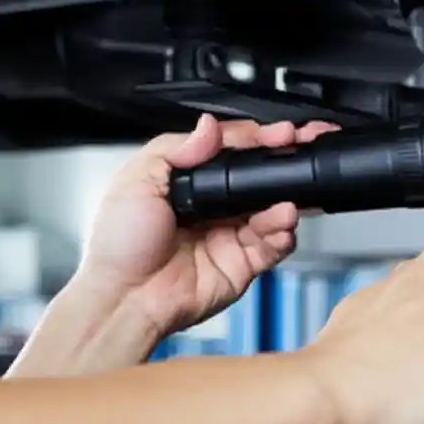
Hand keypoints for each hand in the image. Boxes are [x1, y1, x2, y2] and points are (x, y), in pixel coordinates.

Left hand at [81, 114, 338, 336]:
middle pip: (262, 177)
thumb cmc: (120, 245)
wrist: (124, 298)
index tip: (280, 132)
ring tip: (286, 204)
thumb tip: (210, 126)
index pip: (235, 149)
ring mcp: (232, 233)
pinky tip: (281, 226)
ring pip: (275, 209)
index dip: (259, 138)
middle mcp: (216, 205)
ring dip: (288, 201)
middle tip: (303, 150)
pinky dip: (284, 233)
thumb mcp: (137, 180)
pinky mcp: (244, 263)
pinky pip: (275, 245)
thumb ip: (177, 148)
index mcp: (192, 180)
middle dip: (288, 162)